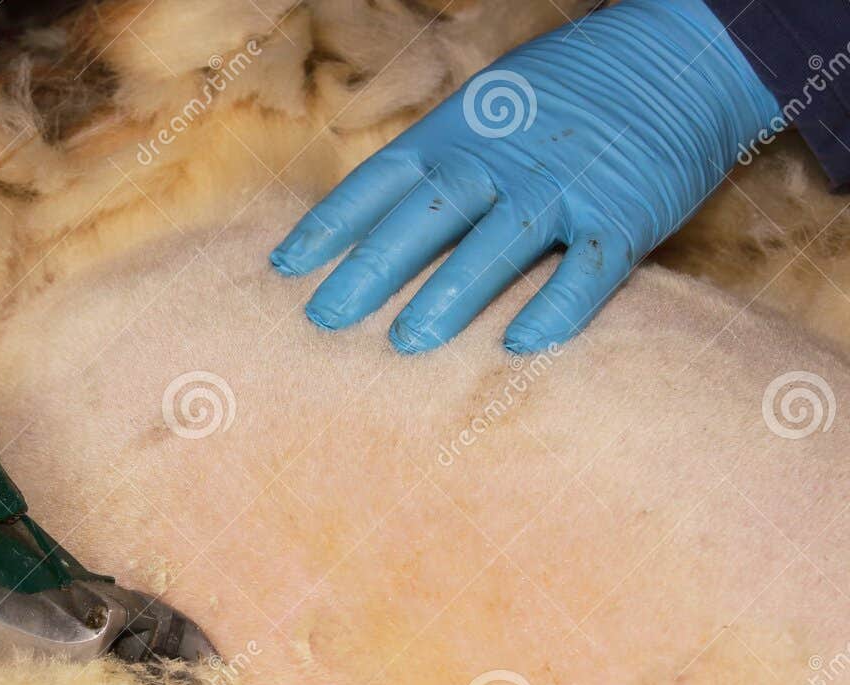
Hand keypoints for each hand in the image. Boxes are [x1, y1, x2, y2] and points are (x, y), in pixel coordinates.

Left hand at [270, 0, 779, 353]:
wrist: (682, 56)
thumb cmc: (567, 97)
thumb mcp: (489, 108)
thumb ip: (436, 163)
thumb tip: (364, 228)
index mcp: (462, 130)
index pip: (382, 180)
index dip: (331, 225)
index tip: (284, 269)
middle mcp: (506, 157)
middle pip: (426, 216)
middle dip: (370, 270)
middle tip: (324, 321)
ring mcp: (566, 184)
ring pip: (499, 244)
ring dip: (449, 296)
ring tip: (405, 344)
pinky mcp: (626, 213)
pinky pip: (589, 269)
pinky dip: (558, 308)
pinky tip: (520, 347)